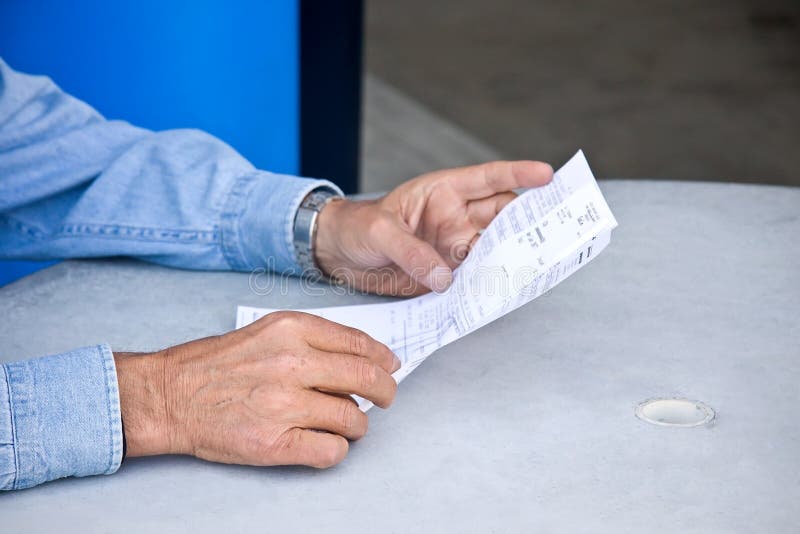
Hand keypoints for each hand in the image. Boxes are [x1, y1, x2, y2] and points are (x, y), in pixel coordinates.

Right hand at [115, 311, 399, 467]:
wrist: (171, 395)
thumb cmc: (216, 364)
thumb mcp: (267, 330)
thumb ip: (313, 338)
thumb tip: (362, 355)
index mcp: (293, 330)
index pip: (359, 343)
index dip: (382, 358)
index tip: (390, 366)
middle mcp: (292, 364)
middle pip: (366, 378)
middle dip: (385, 392)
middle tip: (385, 399)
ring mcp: (284, 405)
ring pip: (352, 419)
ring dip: (356, 425)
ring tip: (343, 424)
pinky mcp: (275, 443)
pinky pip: (330, 450)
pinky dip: (336, 450)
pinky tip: (325, 443)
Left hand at [315, 160, 552, 294]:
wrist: (340, 256)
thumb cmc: (357, 228)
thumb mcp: (379, 232)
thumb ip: (411, 251)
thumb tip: (444, 277)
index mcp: (443, 192)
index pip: (488, 179)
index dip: (519, 175)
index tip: (547, 176)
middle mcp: (455, 218)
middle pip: (502, 217)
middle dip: (529, 222)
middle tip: (556, 230)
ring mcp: (454, 248)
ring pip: (494, 251)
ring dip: (512, 258)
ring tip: (536, 266)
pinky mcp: (447, 275)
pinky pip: (474, 280)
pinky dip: (489, 286)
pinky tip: (502, 293)